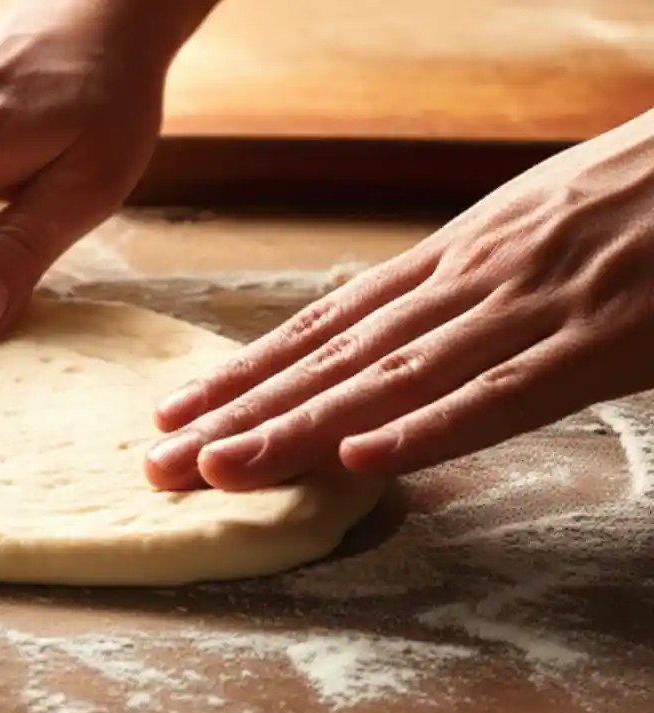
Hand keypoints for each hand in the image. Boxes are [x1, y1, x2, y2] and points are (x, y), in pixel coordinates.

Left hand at [146, 109, 653, 490]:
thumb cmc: (637, 188)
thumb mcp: (530, 226)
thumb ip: (463, 282)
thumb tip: (391, 332)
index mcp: (453, 257)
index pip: (323, 324)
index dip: (244, 372)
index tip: (176, 408)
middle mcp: (467, 282)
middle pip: (331, 361)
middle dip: (239, 416)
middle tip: (159, 464)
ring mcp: (530, 309)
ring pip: (391, 382)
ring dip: (298, 430)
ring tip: (218, 470)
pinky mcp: (604, 340)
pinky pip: (505, 396)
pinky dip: (428, 428)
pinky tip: (360, 460)